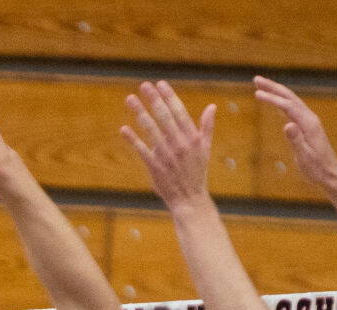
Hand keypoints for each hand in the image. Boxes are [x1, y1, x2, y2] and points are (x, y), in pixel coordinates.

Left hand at [120, 81, 216, 210]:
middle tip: (144, 85)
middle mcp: (180, 144)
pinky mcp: (155, 167)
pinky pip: (142, 150)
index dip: (169, 97)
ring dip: (140, 113)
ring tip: (130, 99)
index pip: (179, 112)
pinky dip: (133, 139)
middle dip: (153, 100)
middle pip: (164, 117)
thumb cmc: (197, 172)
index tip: (160, 84)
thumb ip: (207, 126)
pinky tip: (123, 128)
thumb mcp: (205, 148)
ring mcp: (166, 155)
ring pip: (151, 130)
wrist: (190, 198)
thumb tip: (212, 106)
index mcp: (192, 137)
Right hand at [252, 76, 336, 191]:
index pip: (288, 106)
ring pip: (292, 101)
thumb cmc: (316, 168)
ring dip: (277, 92)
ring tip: (262, 87)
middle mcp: (310, 119)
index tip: (257, 93)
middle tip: (256, 79)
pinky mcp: (308, 126)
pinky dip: (282, 102)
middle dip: (273, 87)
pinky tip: (275, 102)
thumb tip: (287, 124)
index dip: (272, 99)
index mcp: (309, 124)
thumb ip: (296, 140)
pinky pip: (293, 109)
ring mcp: (310, 122)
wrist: (331, 174)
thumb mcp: (304, 157)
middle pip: (290, 98)